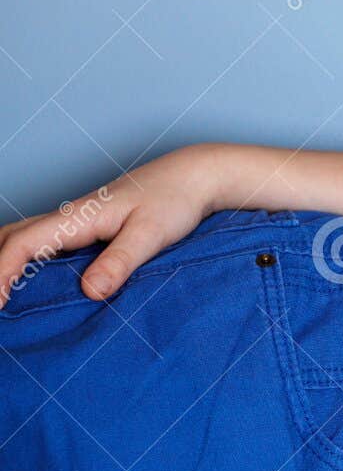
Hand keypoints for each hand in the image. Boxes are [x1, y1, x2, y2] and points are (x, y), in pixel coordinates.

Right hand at [0, 144, 226, 308]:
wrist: (194, 177)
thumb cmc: (174, 200)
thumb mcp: (150, 234)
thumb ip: (120, 262)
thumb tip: (90, 292)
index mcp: (76, 217)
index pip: (23, 244)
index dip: (1, 272)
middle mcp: (69, 217)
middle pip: (10, 236)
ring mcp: (77, 221)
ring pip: (24, 236)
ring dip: (5, 259)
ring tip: (2, 293)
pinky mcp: (89, 227)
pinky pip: (44, 241)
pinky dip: (25, 257)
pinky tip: (32, 278)